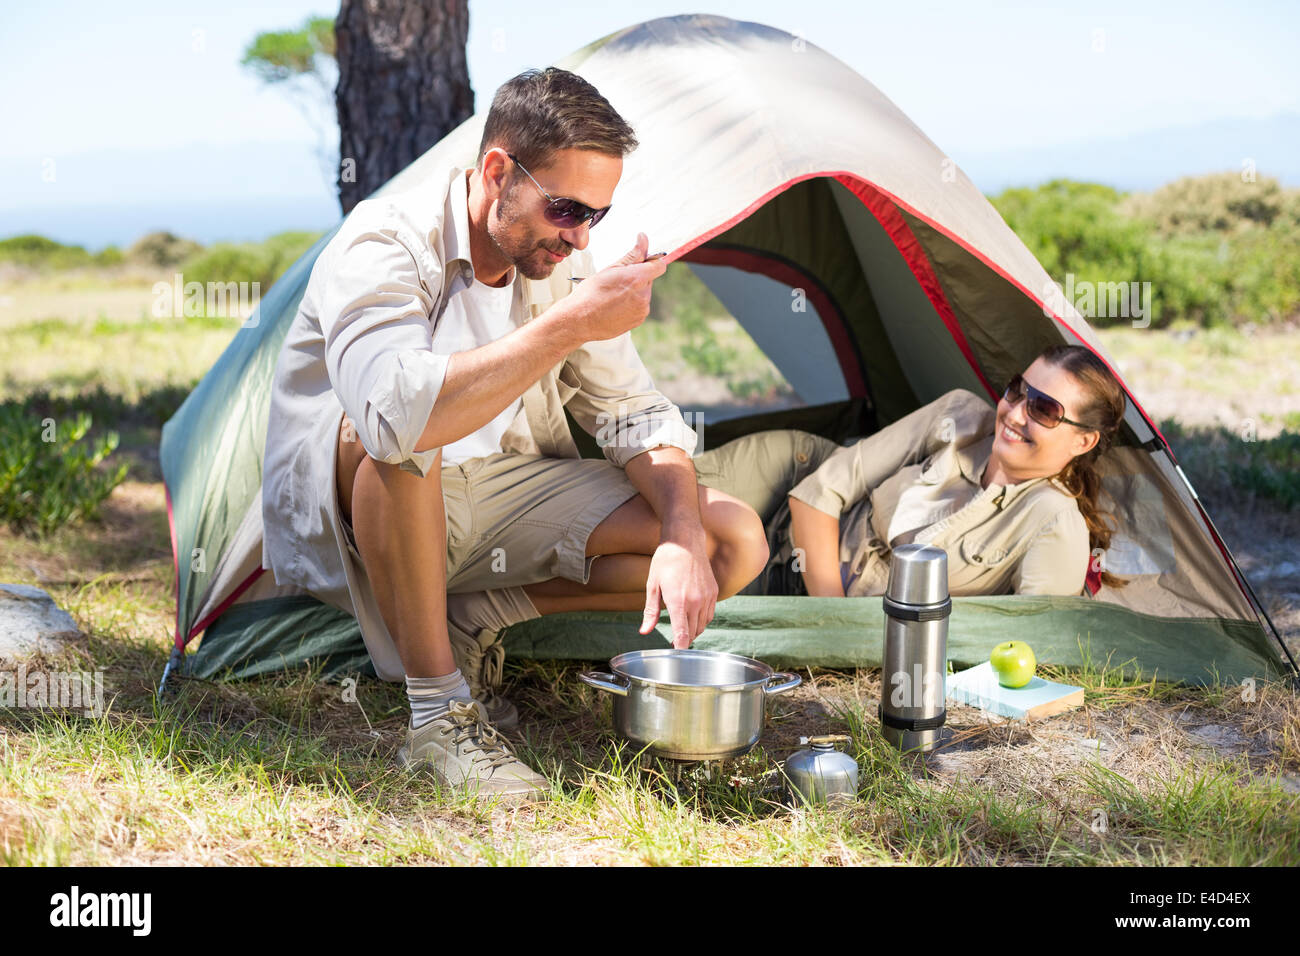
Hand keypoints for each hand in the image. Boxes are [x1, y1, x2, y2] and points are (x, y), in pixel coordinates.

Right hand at [566, 232, 667, 341]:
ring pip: (643, 294)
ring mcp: (642, 310)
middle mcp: (643, 295)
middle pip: (649, 280)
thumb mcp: (611, 268)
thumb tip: (643, 239)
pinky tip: (615, 306)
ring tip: (613, 295)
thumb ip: (632, 254)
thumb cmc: (590, 294)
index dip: (652, 261)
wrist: (579, 320)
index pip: (659, 265)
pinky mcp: (638, 321)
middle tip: (617, 281)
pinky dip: (631, 305)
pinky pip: (639, 307)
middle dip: (637, 277)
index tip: (643, 262)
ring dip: (634, 292)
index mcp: (637, 279)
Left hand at [638, 534, 717, 648]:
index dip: (679, 648)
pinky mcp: (714, 592)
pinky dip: (702, 620)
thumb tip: (644, 631)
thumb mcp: (652, 585)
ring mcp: (707, 597)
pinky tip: (693, 618)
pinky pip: (710, 614)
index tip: (675, 655)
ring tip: (683, 630)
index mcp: (678, 601)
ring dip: (693, 631)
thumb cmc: (665, 561)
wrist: (685, 541)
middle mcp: (695, 601)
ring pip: (703, 625)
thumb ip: (650, 611)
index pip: (682, 634)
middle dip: (684, 640)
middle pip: (693, 633)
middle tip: (674, 642)